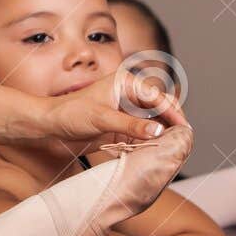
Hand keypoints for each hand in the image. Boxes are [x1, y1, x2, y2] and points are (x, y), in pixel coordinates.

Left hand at [39, 76, 188, 153]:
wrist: (50, 125)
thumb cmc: (70, 113)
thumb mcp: (101, 118)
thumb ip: (130, 125)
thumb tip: (158, 130)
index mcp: (127, 82)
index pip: (158, 97)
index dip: (174, 113)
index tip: (185, 129)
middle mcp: (131, 94)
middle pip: (161, 109)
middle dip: (172, 124)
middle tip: (183, 142)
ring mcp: (128, 111)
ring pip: (155, 123)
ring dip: (163, 135)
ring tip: (173, 150)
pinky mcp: (124, 126)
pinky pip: (144, 135)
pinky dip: (151, 143)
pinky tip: (157, 154)